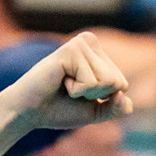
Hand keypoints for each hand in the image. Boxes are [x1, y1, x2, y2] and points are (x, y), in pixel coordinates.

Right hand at [0, 32, 133, 130]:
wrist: (29, 112)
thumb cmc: (59, 109)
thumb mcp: (95, 111)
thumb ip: (116, 107)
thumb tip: (125, 99)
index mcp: (98, 54)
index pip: (122, 84)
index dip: (103, 99)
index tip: (79, 94)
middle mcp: (90, 43)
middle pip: (118, 82)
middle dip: (96, 95)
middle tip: (71, 90)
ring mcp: (81, 44)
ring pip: (108, 81)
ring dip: (86, 92)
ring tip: (65, 84)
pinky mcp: (71, 50)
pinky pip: (92, 82)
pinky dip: (76, 90)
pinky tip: (60, 81)